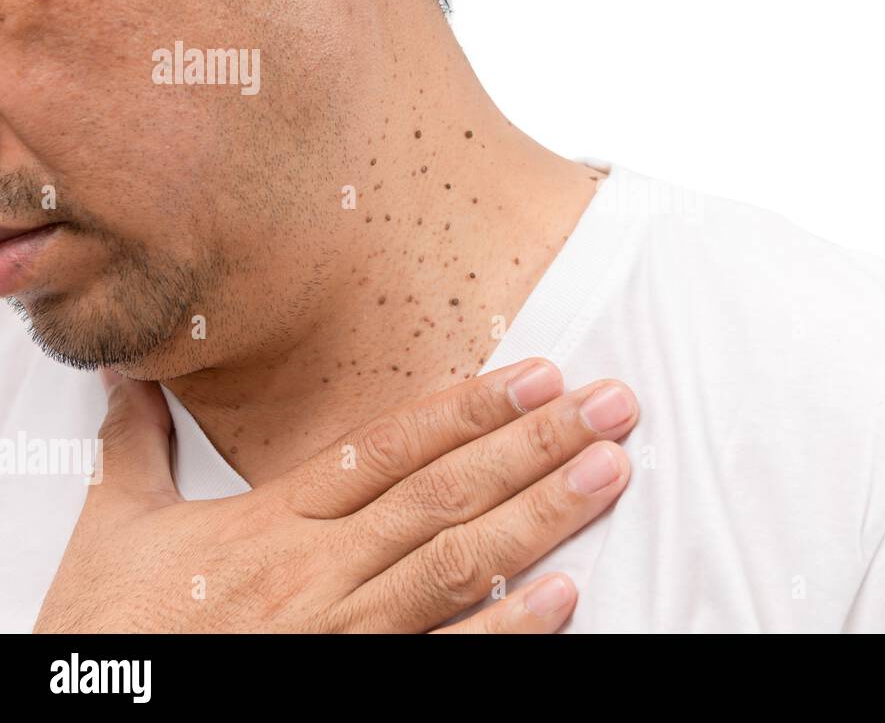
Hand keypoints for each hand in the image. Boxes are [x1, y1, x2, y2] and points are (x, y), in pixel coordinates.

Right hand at [34, 359, 637, 632]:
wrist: (95, 718)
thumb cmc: (111, 636)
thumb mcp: (116, 529)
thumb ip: (136, 447)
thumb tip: (129, 378)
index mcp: (272, 522)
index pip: (390, 447)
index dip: (470, 407)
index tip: (538, 375)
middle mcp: (317, 571)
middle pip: (444, 493)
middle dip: (534, 444)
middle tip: (609, 405)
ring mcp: (341, 634)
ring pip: (456, 563)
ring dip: (540, 515)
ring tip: (607, 471)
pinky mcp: (352, 684)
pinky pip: (442, 659)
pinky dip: (507, 631)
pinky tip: (565, 596)